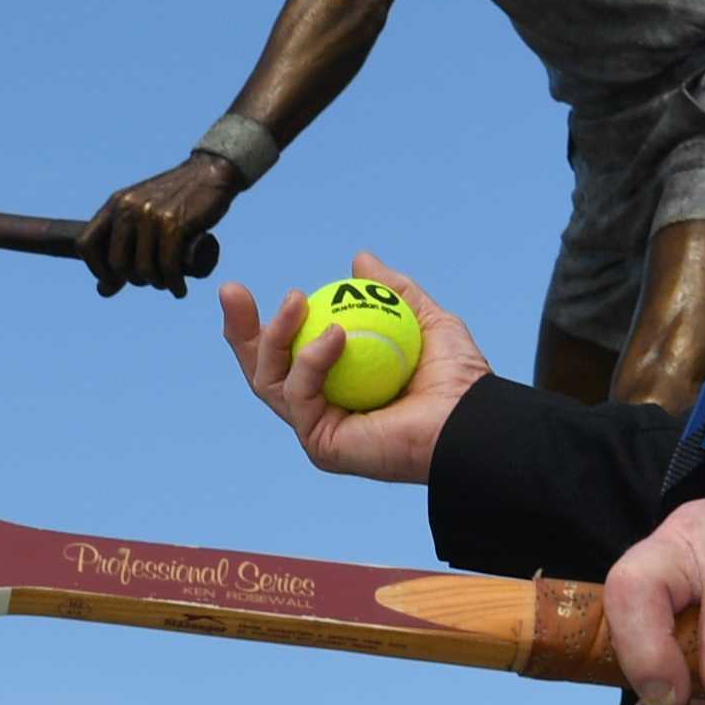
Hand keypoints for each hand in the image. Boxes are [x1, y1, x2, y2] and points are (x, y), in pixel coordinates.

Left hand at [77, 154, 241, 297]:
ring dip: (157, 283)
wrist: (208, 174)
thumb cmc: (174, 201)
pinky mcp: (174, 223)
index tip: (116, 280)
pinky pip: (167, 265)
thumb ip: (121, 248)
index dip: (97, 269)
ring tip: (168, 283)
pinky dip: (173, 283)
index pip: (85, 245)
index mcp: (115, 205)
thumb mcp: (140, 216)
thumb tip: (102, 291)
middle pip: (117, 263)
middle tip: (153, 280)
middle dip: (134, 279)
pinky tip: (179, 288)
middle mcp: (128, 208)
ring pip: (143, 268)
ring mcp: (150, 215)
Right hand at [217, 250, 489, 483]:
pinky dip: (311, 362)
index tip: (247, 288)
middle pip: (263, 370)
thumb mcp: (425, 319)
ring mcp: (318, 429)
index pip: (288, 352)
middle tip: (232, 291)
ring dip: (275, 336)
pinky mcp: (322, 445)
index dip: (263, 322)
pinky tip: (334, 335)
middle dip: (239, 331)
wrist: (471, 418)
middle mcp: (322, 410)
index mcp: (339, 384)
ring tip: (295, 300)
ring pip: (269, 381)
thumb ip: (392, 291)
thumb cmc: (458, 379)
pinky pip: (300, 396)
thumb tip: (359, 260)